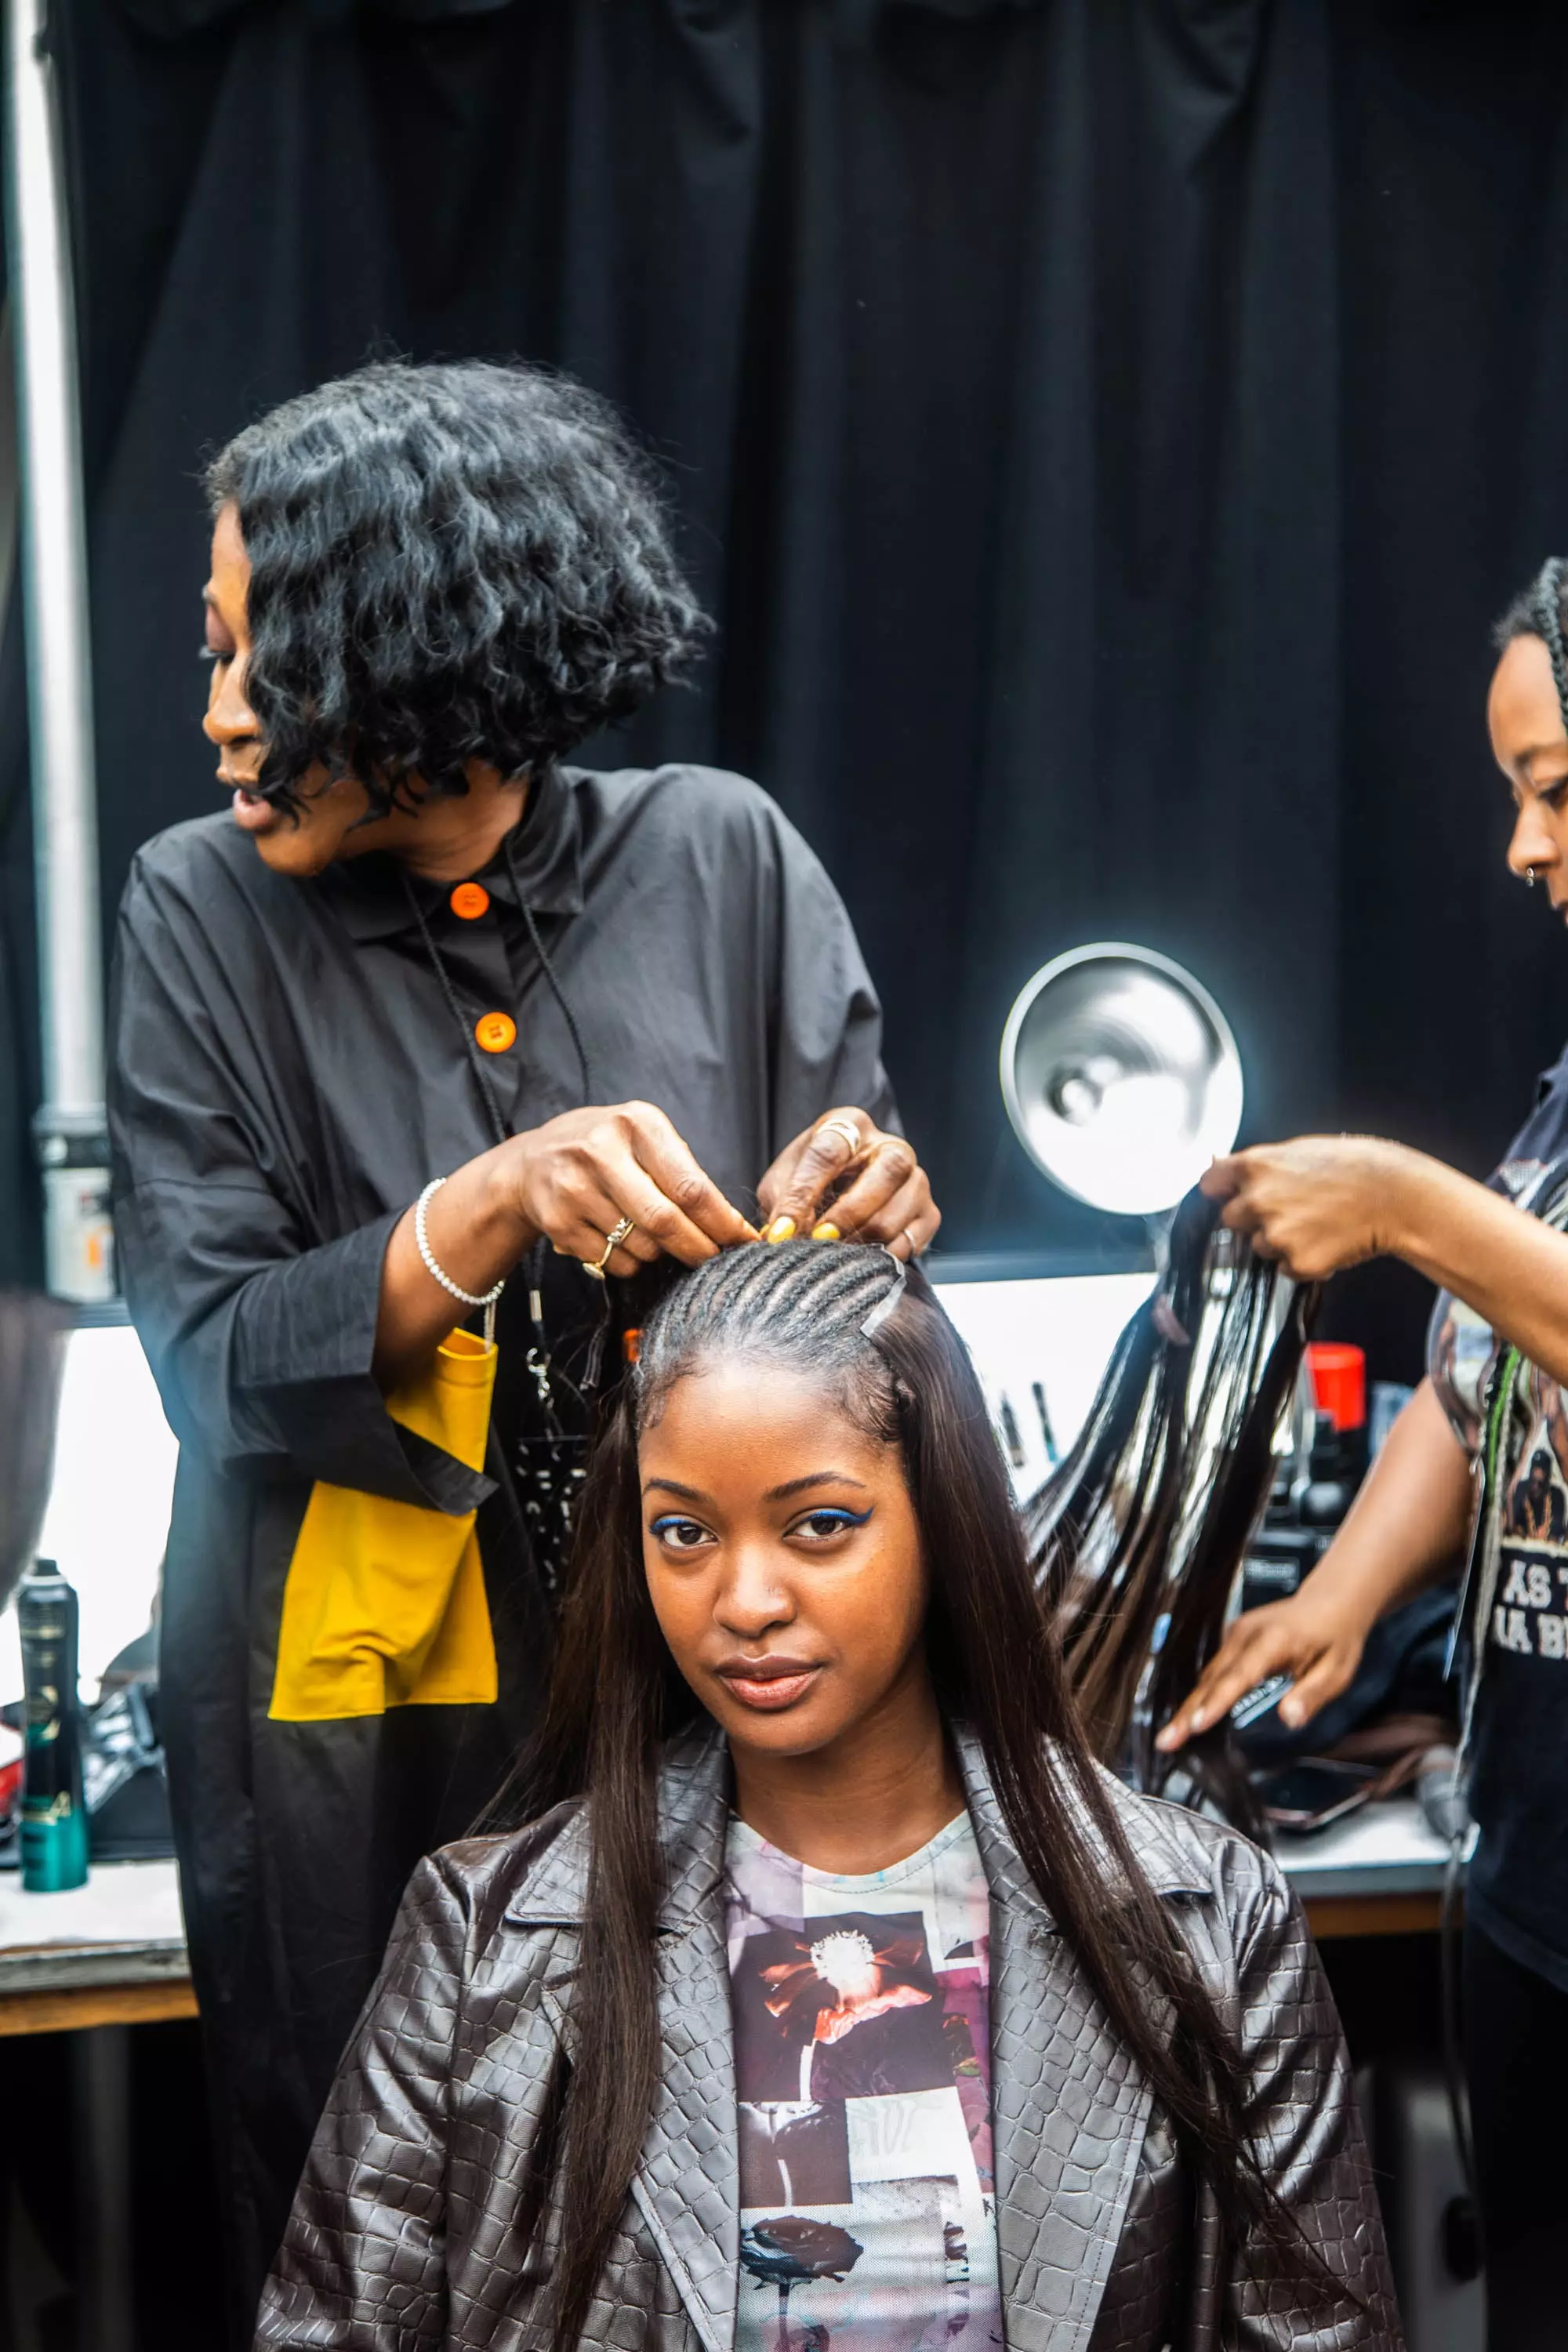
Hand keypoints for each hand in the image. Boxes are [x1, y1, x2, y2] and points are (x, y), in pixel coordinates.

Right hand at [498, 1102, 756, 1275]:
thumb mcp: (642, 1137)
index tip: (744, 1240)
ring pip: (641, 1246)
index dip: (722, 1221)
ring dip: (660, 1253)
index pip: (690, 1185)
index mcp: (636, 1124)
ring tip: (653, 1237)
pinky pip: (614, 1261)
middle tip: (713, 1258)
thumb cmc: (604, 1149)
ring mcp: (575, 1188)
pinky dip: (630, 1262)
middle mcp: (601, 1151)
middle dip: (698, 1248)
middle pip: (665, 1221)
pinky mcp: (558, 1220)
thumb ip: (683, 1170)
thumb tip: (730, 1223)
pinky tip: (621, 1240)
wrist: (531, 1161)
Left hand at [757, 1109, 941, 1259]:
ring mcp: (916, 1179)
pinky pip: (912, 1239)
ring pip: (901, 1209)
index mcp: (849, 1125)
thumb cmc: (810, 1180)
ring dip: (865, 1238)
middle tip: (821, 1238)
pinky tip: (861, 1259)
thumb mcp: (784, 1180)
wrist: (839, 1196)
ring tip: (837, 1252)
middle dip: (851, 1211)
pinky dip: (884, 1255)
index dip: (803, 1193)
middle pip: (888, 1170)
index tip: (783, 1229)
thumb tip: (785, 1233)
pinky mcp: (928, 1213)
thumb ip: (783, 1201)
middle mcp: (890, 1146)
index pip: (829, 1152)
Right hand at [1155, 1582, 1370, 1750]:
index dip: (1216, 1702)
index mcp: (1274, 1641)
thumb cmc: (1337, 1639)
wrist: (1330, 1601)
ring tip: (1170, 1737)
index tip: (1195, 1725)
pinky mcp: (1231, 1638)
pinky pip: (1213, 1670)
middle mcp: (1246, 1634)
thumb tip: (1289, 1720)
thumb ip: (1312, 1695)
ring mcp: (1235, 1633)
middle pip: (1213, 1678)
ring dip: (1189, 1706)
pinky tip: (1188, 1718)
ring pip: (1208, 1676)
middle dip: (1189, 1712)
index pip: (1240, 1676)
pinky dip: (1200, 1695)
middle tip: (1166, 1742)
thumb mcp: (1337, 1671)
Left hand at [1200, 1134, 1417, 1280]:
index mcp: (1256, 1166)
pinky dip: (1302, 1261)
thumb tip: (1222, 1166)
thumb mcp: (1300, 1150)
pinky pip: (1285, 1268)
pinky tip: (1327, 1241)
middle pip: (1231, 1220)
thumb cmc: (1355, 1167)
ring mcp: (1276, 1235)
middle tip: (1291, 1210)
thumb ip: (1260, 1164)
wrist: (1396, 1197)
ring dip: (1280, 1241)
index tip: (1228, 1194)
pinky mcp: (1296, 1262)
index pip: (1210, 1182)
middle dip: (1253, 1219)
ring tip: (1317, 1224)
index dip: (1221, 1190)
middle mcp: (1257, 1201)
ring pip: (1260, 1247)